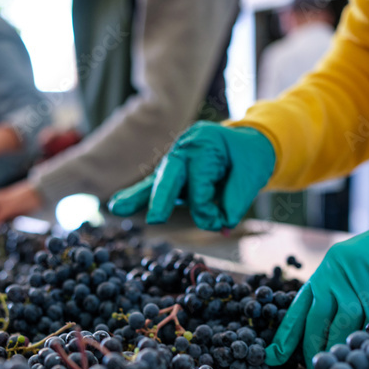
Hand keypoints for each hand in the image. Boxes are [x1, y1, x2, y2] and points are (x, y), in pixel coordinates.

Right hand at [108, 121, 275, 230]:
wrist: (248, 144)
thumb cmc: (250, 157)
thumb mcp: (252, 175)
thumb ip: (237, 201)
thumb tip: (222, 225)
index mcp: (204, 143)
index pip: (198, 186)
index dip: (208, 209)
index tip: (222, 221)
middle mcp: (184, 149)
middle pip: (169, 177)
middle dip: (162, 200)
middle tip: (156, 219)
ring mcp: (174, 161)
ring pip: (156, 183)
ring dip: (138, 198)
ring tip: (117, 207)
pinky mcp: (170, 174)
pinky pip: (151, 187)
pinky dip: (135, 197)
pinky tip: (116, 205)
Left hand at [266, 160, 368, 368]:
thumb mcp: (357, 262)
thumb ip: (341, 288)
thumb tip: (330, 323)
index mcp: (327, 269)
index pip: (299, 307)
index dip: (286, 335)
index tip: (273, 356)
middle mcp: (337, 278)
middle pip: (315, 324)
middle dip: (312, 352)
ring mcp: (360, 288)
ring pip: (341, 332)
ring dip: (338, 355)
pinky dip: (367, 346)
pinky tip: (366, 359)